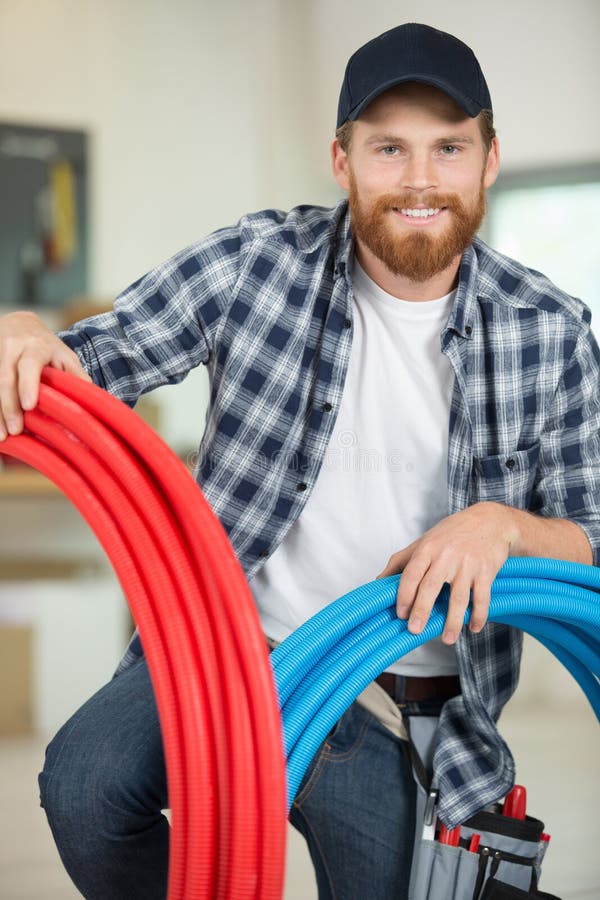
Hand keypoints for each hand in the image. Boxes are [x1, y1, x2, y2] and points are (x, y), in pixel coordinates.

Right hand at [0, 311, 90, 439]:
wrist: (19, 324)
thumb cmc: (48, 348)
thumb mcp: (65, 356)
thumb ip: (77, 376)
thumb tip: (94, 400)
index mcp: (36, 347)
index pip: (29, 365)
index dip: (28, 384)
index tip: (29, 406)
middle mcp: (12, 348)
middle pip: (5, 377)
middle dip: (9, 405)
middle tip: (15, 430)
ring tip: (2, 437)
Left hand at [376, 503, 518, 643]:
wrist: (489, 521)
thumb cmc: (452, 533)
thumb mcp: (424, 541)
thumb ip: (400, 560)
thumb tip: (378, 582)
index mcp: (427, 549)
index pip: (411, 574)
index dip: (404, 595)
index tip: (400, 614)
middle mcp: (446, 556)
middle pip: (431, 587)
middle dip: (422, 610)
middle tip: (415, 630)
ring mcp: (467, 564)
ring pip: (458, 597)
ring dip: (452, 621)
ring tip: (447, 639)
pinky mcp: (486, 571)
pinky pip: (482, 597)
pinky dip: (478, 615)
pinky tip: (473, 628)